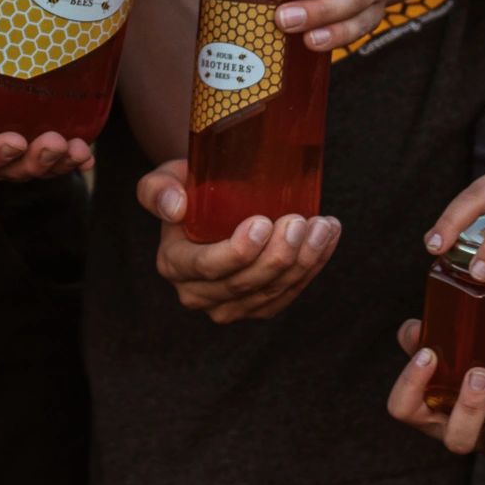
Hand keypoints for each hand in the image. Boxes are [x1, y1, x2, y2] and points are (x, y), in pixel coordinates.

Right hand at [137, 159, 337, 321]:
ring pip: (272, 293)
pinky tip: (327, 238)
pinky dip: (313, 268)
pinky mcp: (257, 306)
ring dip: (303, 262)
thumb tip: (175, 207)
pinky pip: (288, 295)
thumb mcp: (164, 178)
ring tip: (322, 227)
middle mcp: (197, 294)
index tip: (264, 223)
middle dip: (278, 256)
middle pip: (245, 285)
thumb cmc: (188, 185)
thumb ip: (158, 190)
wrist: (210, 199)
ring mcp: (230, 306)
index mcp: (174, 264)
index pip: (207, 267)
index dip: (238, 252)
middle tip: (300, 222)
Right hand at [385, 318, 484, 453]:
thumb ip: (426, 334)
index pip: (405, 409)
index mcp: (430, 411)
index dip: (411, 386)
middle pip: (458, 438)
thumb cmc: (465, 358)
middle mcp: (463, 431)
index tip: (427, 354)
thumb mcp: (442, 346)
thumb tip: (416, 331)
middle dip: (470, 408)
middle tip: (479, 373)